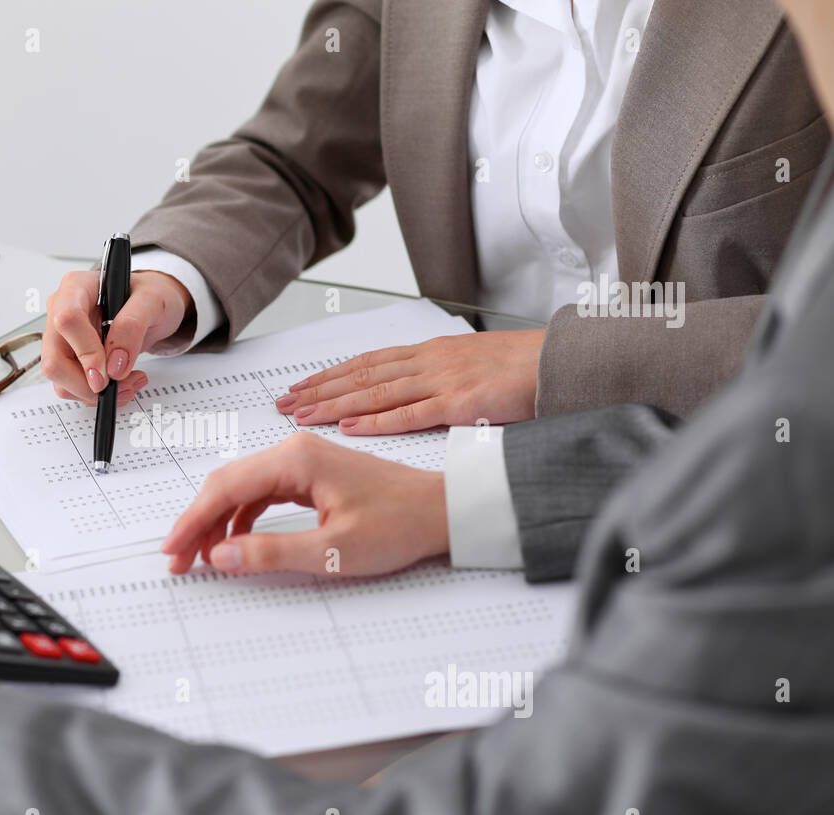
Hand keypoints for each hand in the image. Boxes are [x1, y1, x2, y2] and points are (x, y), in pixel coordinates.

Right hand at [40, 269, 193, 404]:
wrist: (152, 308)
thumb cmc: (150, 296)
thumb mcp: (153, 301)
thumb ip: (133, 326)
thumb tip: (114, 364)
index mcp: (77, 287)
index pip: (67, 321)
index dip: (85, 353)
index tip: (107, 375)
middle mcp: (61, 310)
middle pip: (54, 359)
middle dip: (87, 383)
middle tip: (121, 385)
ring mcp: (62, 337)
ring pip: (60, 379)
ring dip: (94, 392)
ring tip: (129, 382)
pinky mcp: (68, 357)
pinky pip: (71, 386)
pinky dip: (95, 394)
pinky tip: (121, 383)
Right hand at [161, 432, 448, 575]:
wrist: (441, 510)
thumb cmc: (400, 523)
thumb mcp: (334, 551)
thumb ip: (272, 554)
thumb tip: (222, 556)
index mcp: (296, 460)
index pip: (225, 487)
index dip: (193, 522)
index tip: (173, 551)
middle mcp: (294, 451)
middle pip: (226, 484)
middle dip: (198, 523)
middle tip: (180, 560)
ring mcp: (301, 460)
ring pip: (241, 489)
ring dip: (218, 522)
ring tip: (202, 557)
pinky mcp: (309, 474)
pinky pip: (261, 493)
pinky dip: (242, 517)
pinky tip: (237, 542)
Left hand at [274, 329, 543, 434]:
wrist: (565, 362)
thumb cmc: (523, 370)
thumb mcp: (472, 367)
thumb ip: (438, 379)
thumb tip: (408, 395)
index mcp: (431, 352)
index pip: (367, 364)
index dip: (329, 375)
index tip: (299, 386)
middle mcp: (429, 362)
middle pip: (361, 376)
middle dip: (318, 390)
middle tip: (282, 402)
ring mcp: (443, 381)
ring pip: (376, 393)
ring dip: (335, 405)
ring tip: (301, 415)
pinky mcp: (461, 403)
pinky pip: (411, 413)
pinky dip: (377, 421)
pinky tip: (350, 427)